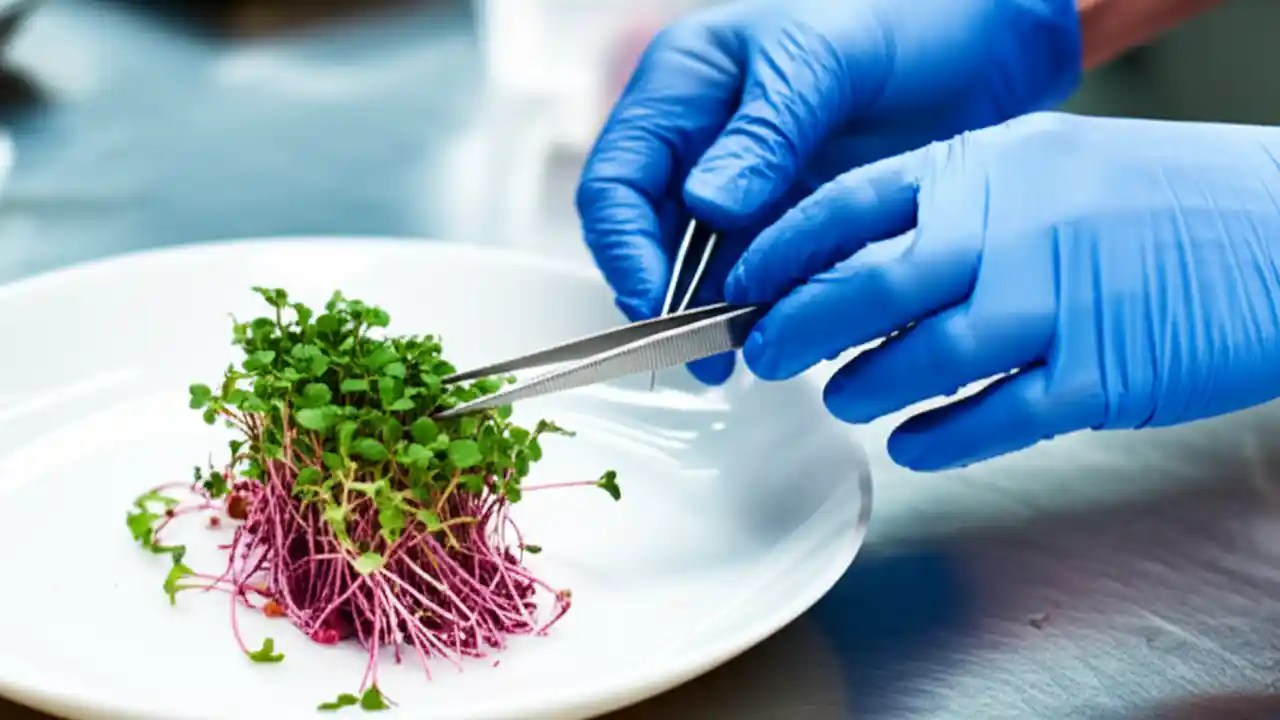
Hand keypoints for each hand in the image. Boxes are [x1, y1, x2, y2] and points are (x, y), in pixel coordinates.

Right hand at [576, 0, 1081, 383]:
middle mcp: (700, 141)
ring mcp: (744, 186)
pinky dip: (760, 309)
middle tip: (702, 352)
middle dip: (664, 297)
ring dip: (711, 314)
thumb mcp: (824, 63)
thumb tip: (707, 205)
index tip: (655, 301)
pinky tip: (780, 333)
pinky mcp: (789, 221)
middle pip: (646, 234)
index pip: (616, 180)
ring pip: (700, 266)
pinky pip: (758, 276)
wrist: (990, 45)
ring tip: (739, 359)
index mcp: (683, 87)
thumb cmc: (906, 21)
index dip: (624, 246)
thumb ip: (763, 133)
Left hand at [726, 112, 1279, 470]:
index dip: (781, 252)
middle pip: (863, 288)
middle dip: (794, 329)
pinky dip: (935, 438)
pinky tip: (911, 444)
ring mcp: (1053, 304)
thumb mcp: (1047, 164)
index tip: (744, 286)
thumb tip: (865, 262)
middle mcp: (1010, 228)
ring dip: (861, 388)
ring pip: (915, 361)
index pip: (850, 204)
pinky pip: (986, 419)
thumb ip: (958, 204)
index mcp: (988, 165)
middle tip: (765, 355)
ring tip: (843, 397)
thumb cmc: (1164, 199)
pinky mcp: (1096, 376)